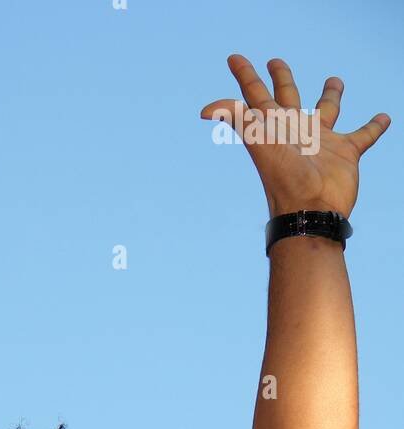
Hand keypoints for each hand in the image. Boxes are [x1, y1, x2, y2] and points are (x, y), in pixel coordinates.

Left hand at [200, 55, 389, 217]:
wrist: (310, 210)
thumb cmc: (284, 177)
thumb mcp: (258, 141)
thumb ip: (236, 118)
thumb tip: (205, 110)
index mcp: (273, 126)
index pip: (255, 94)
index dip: (244, 76)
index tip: (235, 58)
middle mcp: (295, 130)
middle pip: (287, 96)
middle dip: (281, 78)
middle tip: (275, 61)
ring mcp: (322, 141)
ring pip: (327, 110)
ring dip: (332, 95)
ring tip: (335, 80)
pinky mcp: (347, 152)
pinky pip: (364, 134)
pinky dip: (375, 126)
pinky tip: (384, 118)